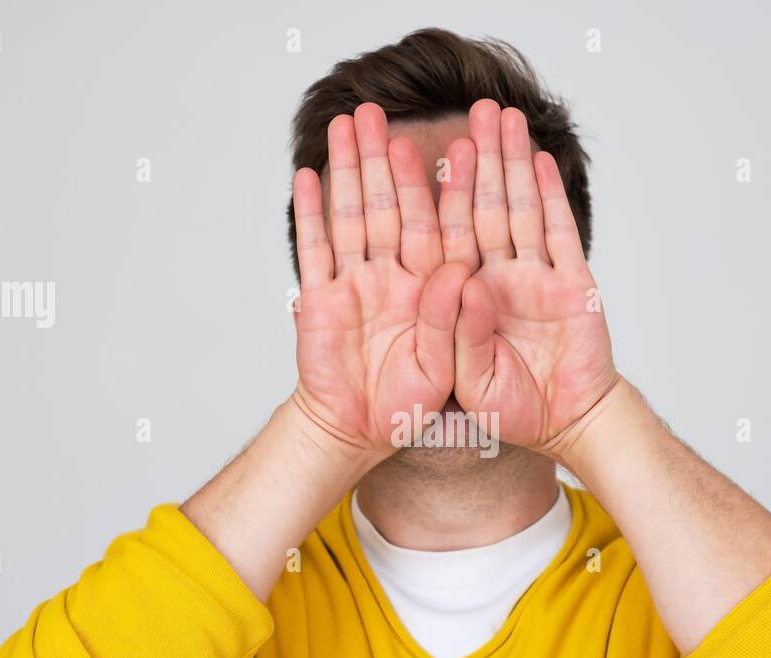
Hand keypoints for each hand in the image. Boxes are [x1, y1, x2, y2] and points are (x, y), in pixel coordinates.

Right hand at [290, 103, 471, 457]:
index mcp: (432, 289)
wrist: (361, 432)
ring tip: (344, 125)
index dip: (446, 187)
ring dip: (347, 171)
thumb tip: (462, 276)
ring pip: (351, 217)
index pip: (440, 227)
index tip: (457, 144)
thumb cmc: (409, 404)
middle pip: (389, 207)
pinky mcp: (319, 301)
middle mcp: (393, 277)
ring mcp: (354, 284)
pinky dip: (311, 216)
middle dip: (384, 160)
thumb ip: (454, 322)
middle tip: (380, 112)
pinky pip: (316, 251)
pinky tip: (309, 177)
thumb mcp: (447, 369)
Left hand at [442, 99, 618, 454]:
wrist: (566, 428)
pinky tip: (539, 160)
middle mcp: (495, 280)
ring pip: (518, 209)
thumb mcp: (468, 381)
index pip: (438, 236)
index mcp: (459, 301)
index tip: (404, 149)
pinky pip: (559, 233)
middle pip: (479, 209)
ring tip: (502, 117)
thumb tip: (463, 283)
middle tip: (464, 111)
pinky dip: (550, 197)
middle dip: (474, 160)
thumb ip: (458, 333)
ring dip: (511, 163)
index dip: (424, 193)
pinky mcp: (573, 285)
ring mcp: (535, 278)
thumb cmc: (512, 410)